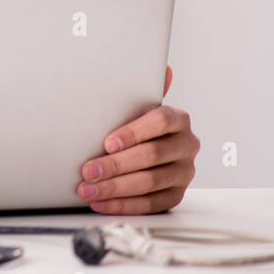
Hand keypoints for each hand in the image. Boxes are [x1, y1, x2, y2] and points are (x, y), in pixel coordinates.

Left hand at [76, 65, 198, 213]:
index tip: (106, 143)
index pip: (158, 123)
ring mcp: (184, 172)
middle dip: (115, 165)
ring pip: (150, 182)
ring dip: (115, 188)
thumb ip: (142, 90)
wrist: (151, 147)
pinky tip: (100, 203)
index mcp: (177, 119)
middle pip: (151, 156)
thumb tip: (162, 68)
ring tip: (87, 189)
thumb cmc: (137, 124)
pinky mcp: (177, 194)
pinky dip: (123, 204)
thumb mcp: (136, 105)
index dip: (132, 133)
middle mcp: (186, 145)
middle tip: (87, 171)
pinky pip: (151, 204)